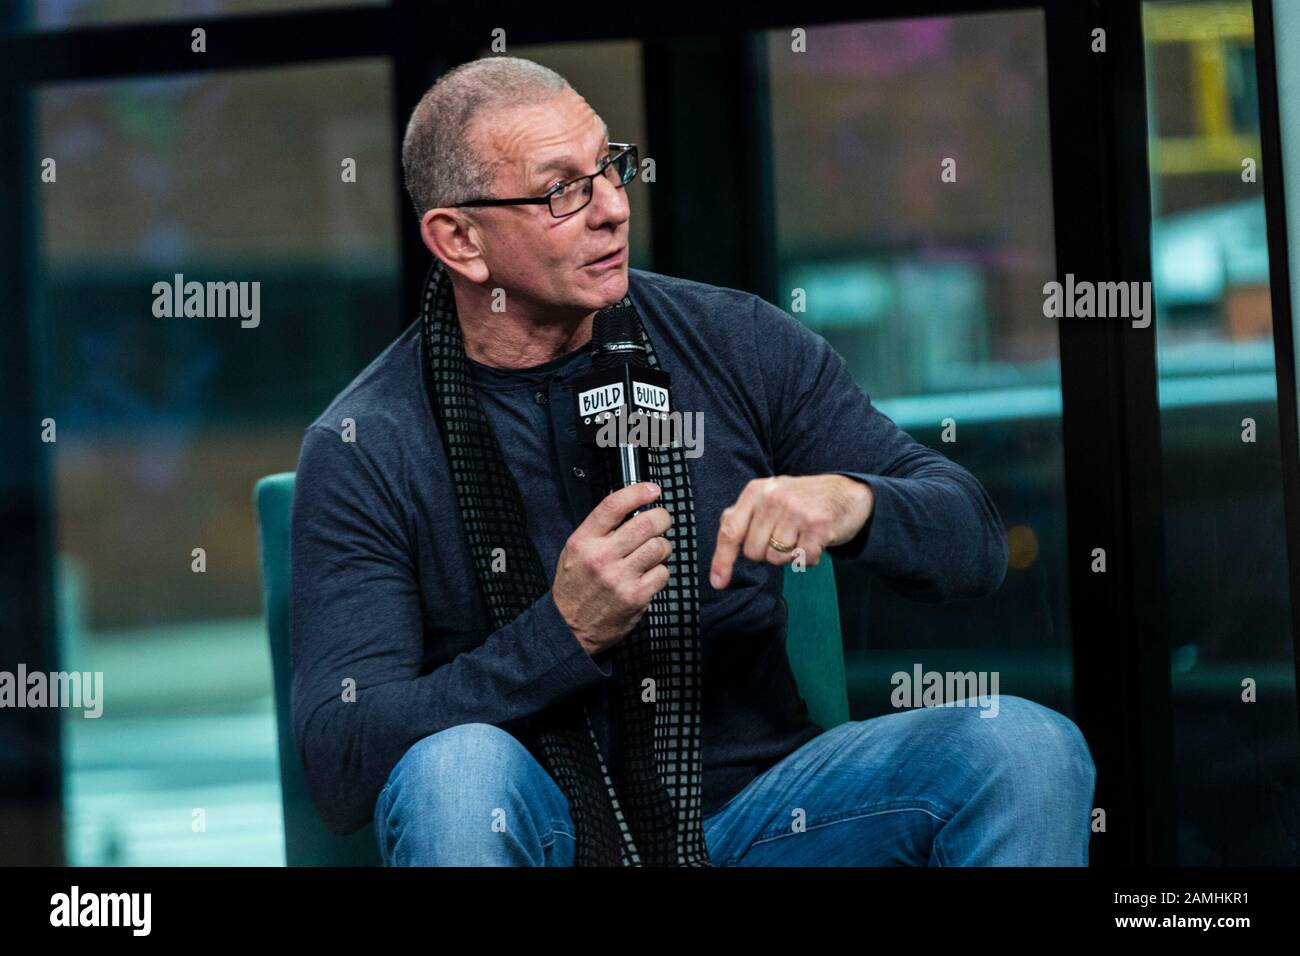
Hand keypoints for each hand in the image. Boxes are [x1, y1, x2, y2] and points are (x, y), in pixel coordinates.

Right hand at [552, 481, 673, 654]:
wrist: (569, 627)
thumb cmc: (575, 586)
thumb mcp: (576, 550)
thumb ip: (599, 529)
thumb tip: (627, 503)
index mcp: (584, 541)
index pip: (614, 505)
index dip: (638, 492)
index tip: (652, 490)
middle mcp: (602, 557)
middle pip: (646, 524)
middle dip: (662, 518)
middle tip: (662, 520)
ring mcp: (620, 578)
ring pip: (659, 547)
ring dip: (663, 546)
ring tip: (655, 551)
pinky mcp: (636, 597)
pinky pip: (663, 573)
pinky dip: (660, 571)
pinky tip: (649, 574)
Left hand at [709, 474, 873, 588]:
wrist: (847, 492)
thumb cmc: (801, 500)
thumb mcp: (768, 497)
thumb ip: (743, 515)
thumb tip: (722, 545)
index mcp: (755, 491)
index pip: (730, 531)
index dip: (722, 560)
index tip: (718, 583)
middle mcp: (773, 497)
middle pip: (754, 552)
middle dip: (767, 552)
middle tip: (784, 536)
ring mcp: (796, 511)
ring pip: (776, 558)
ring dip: (789, 556)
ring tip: (800, 536)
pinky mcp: (818, 526)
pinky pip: (801, 561)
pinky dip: (808, 558)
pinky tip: (815, 541)